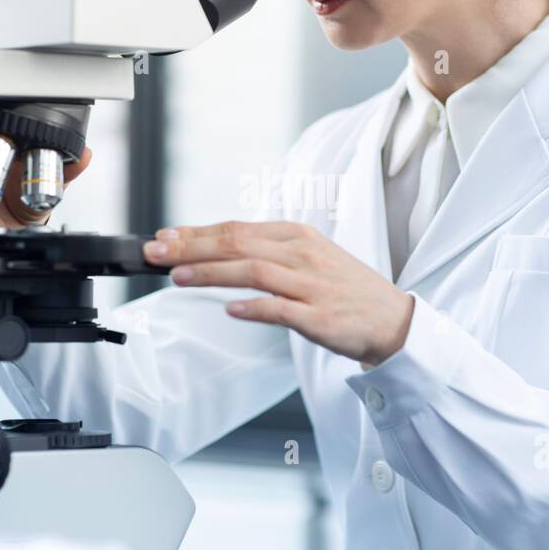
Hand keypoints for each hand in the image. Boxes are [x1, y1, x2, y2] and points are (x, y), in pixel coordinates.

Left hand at [142, 220, 414, 365]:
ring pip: (253, 271)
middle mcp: (302, 255)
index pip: (237, 228)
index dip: (196, 232)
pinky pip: (281, 310)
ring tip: (178, 278)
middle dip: (192, 247)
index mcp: (297, 236)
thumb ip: (266, 252)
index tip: (163, 237)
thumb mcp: (307, 258)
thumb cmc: (344, 290)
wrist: (391, 320)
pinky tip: (229, 310)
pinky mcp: (319, 316)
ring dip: (211, 273)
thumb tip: (217, 251)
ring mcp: (311, 285)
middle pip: (238, 244)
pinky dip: (253, 308)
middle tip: (156, 253)